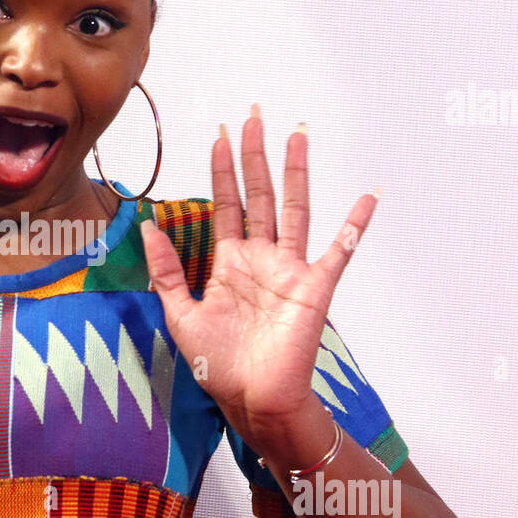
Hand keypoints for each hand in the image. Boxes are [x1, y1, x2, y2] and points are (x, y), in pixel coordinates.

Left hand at [139, 106, 380, 454]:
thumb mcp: (179, 316)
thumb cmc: (219, 367)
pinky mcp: (315, 289)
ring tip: (296, 134)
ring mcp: (290, 270)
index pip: (226, 204)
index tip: (219, 134)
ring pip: (295, 209)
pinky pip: (339, 251)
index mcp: (229, 264)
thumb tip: (149, 226)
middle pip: (260, 195)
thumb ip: (166, 271)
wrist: (252, 402)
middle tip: (253, 115)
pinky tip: (368, 196)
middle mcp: (261, 259)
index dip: (222, 170)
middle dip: (255, 155)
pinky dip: (355, 225)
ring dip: (296, 171)